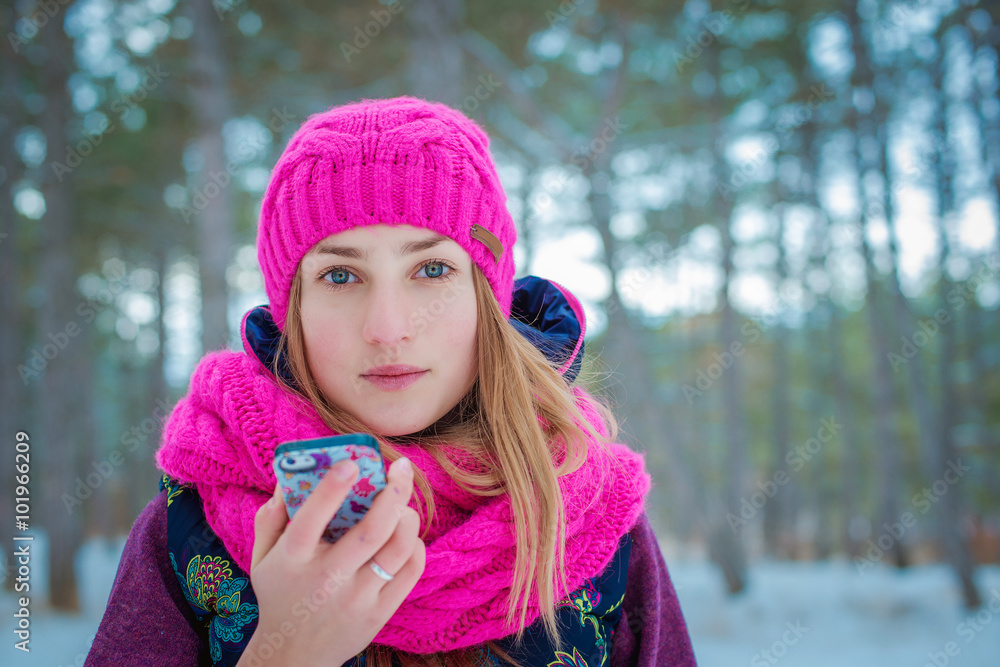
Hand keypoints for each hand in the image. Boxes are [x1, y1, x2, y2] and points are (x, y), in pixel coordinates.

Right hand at [236, 457, 424, 665]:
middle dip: (393, 493)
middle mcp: (327, 579)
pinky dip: (415, 546)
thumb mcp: (261, 558)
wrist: (293, 656)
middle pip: (371, 531)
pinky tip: (406, 534)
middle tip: (401, 467)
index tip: (350, 462)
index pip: (311, 519)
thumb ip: (270, 518)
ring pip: (398, 549)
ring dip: (408, 518)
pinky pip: (410, 572)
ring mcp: (356, 598)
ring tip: (404, 504)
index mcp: (293, 559)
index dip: (332, 488)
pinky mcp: (379, 613)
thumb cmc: (280, 595)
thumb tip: (288, 479)